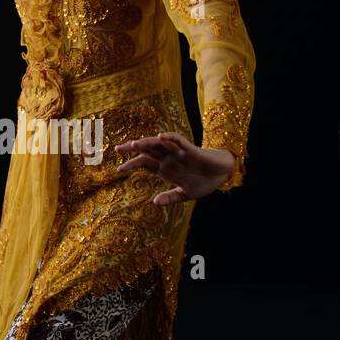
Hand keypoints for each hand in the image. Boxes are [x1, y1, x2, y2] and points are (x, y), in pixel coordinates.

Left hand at [114, 132, 235, 204]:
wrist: (222, 175)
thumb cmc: (203, 182)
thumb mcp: (185, 194)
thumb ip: (170, 197)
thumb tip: (154, 202)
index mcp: (165, 169)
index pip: (144, 163)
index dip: (131, 164)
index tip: (118, 169)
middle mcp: (169, 158)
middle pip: (147, 150)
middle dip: (132, 149)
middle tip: (117, 149)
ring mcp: (178, 153)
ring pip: (159, 144)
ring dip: (146, 143)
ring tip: (133, 144)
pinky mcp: (191, 149)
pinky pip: (179, 140)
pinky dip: (170, 137)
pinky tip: (161, 136)